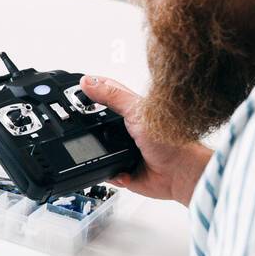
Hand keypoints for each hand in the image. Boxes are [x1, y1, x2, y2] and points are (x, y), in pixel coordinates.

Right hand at [78, 74, 211, 205]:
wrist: (180, 173)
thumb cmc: (171, 141)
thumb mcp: (137, 111)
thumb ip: (112, 96)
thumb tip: (88, 82)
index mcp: (131, 109)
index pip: (105, 92)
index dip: (89, 88)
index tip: (74, 87)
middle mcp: (125, 128)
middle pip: (96, 120)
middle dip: (85, 124)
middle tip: (77, 124)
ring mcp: (122, 148)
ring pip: (96, 147)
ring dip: (94, 150)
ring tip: (96, 150)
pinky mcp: (121, 168)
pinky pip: (103, 170)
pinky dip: (107, 170)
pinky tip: (117, 168)